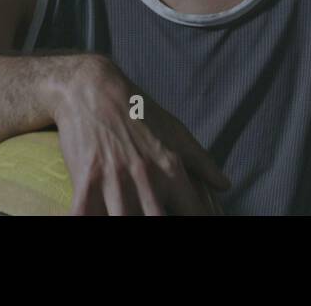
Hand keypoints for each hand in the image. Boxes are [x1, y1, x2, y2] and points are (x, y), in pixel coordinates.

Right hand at [52, 55, 230, 214]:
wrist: (92, 89)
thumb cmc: (137, 111)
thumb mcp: (175, 131)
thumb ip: (201, 162)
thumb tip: (225, 186)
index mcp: (171, 169)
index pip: (194, 212)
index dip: (200, 218)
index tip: (194, 218)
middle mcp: (146, 178)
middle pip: (159, 221)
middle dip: (161, 222)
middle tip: (156, 214)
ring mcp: (114, 182)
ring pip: (124, 221)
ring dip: (126, 220)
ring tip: (130, 213)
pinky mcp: (85, 183)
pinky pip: (85, 215)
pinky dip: (90, 218)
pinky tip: (98, 215)